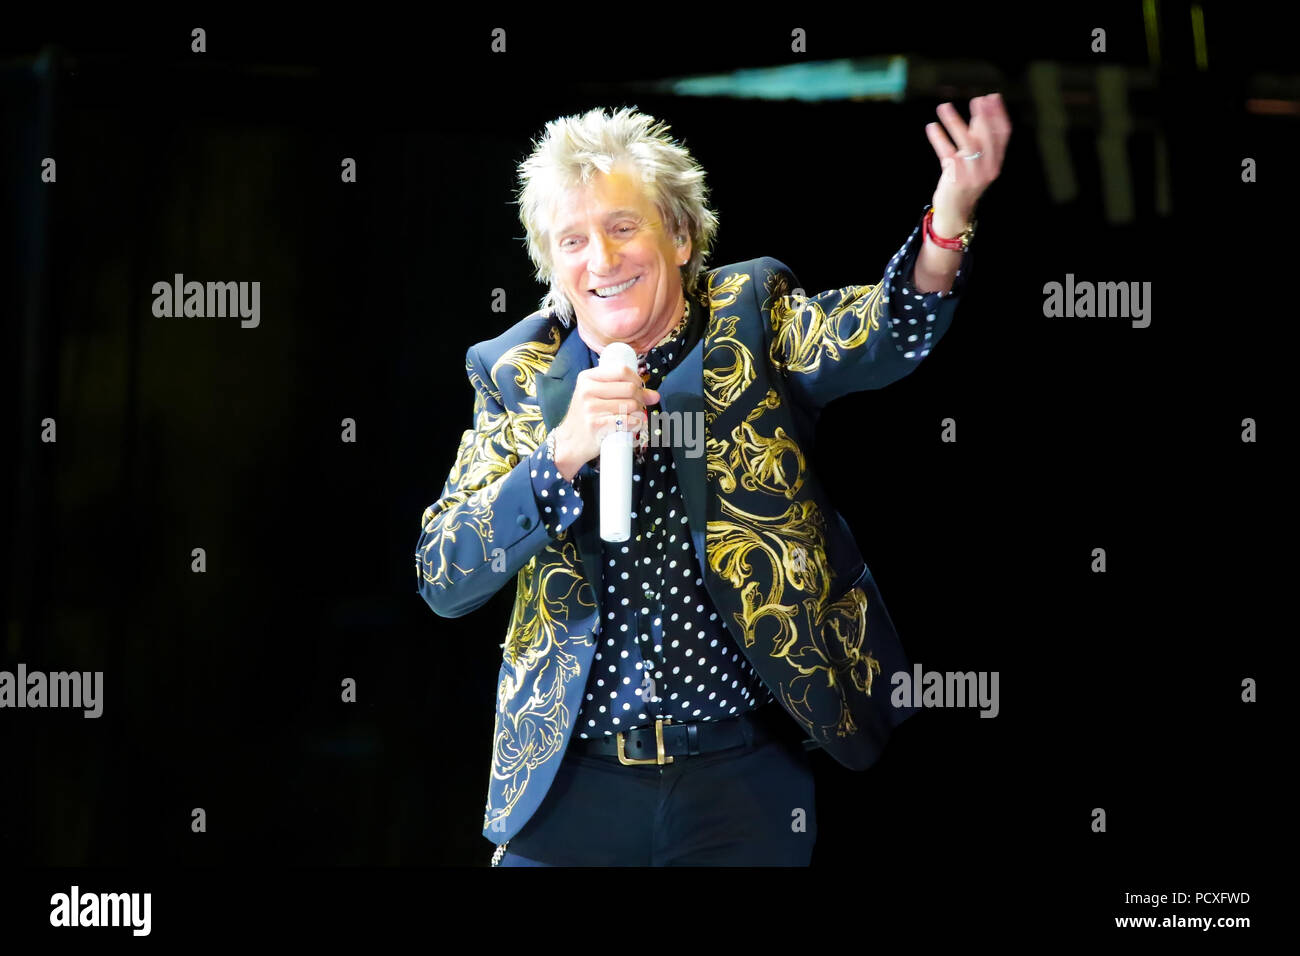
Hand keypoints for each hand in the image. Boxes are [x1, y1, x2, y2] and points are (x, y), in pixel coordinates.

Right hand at [552, 364, 659, 479]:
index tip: (639, 388)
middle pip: (629, 388)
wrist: (569, 443)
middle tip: (639, 406)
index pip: (621, 370)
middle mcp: (587, 390)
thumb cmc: (586, 419)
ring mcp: (591, 408)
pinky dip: (637, 424)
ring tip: (635, 416)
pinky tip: (635, 425)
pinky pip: (628, 421)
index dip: (636, 379)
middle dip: (641, 398)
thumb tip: (655, 395)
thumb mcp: (596, 397)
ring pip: (631, 405)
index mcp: (587, 378)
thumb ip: (621, 391)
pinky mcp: (597, 425)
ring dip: (640, 412)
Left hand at [925, 92, 1011, 231]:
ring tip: (944, 108)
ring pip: (967, 143)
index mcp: (996, 162)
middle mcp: (987, 168)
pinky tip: (932, 127)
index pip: (1003, 134)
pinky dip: (939, 139)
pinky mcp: (955, 180)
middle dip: (982, 115)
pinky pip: (947, 154)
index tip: (992, 97)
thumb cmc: (963, 183)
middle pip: (987, 137)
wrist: (955, 214)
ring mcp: (972, 175)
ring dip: (955, 123)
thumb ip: (977, 140)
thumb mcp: (976, 163)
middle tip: (975, 99)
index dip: (998, 114)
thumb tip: (978, 114)